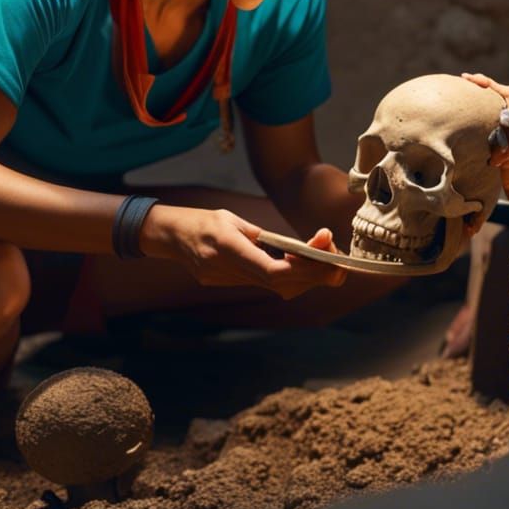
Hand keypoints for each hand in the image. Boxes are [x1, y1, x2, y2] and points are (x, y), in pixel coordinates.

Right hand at [141, 206, 345, 299]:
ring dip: (305, 277)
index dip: (306, 267)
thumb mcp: (233, 221)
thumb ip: (263, 238)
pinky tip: (300, 266)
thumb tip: (299, 250)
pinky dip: (286, 277)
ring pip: (275, 288)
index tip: (327, 252)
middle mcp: (226, 269)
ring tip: (326, 262)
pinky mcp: (224, 284)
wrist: (168, 235)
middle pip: (281, 283)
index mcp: (228, 248)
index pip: (274, 271)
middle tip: (340, 262)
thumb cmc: (202, 220)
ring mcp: (224, 280)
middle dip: (315, 274)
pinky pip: (263, 284)